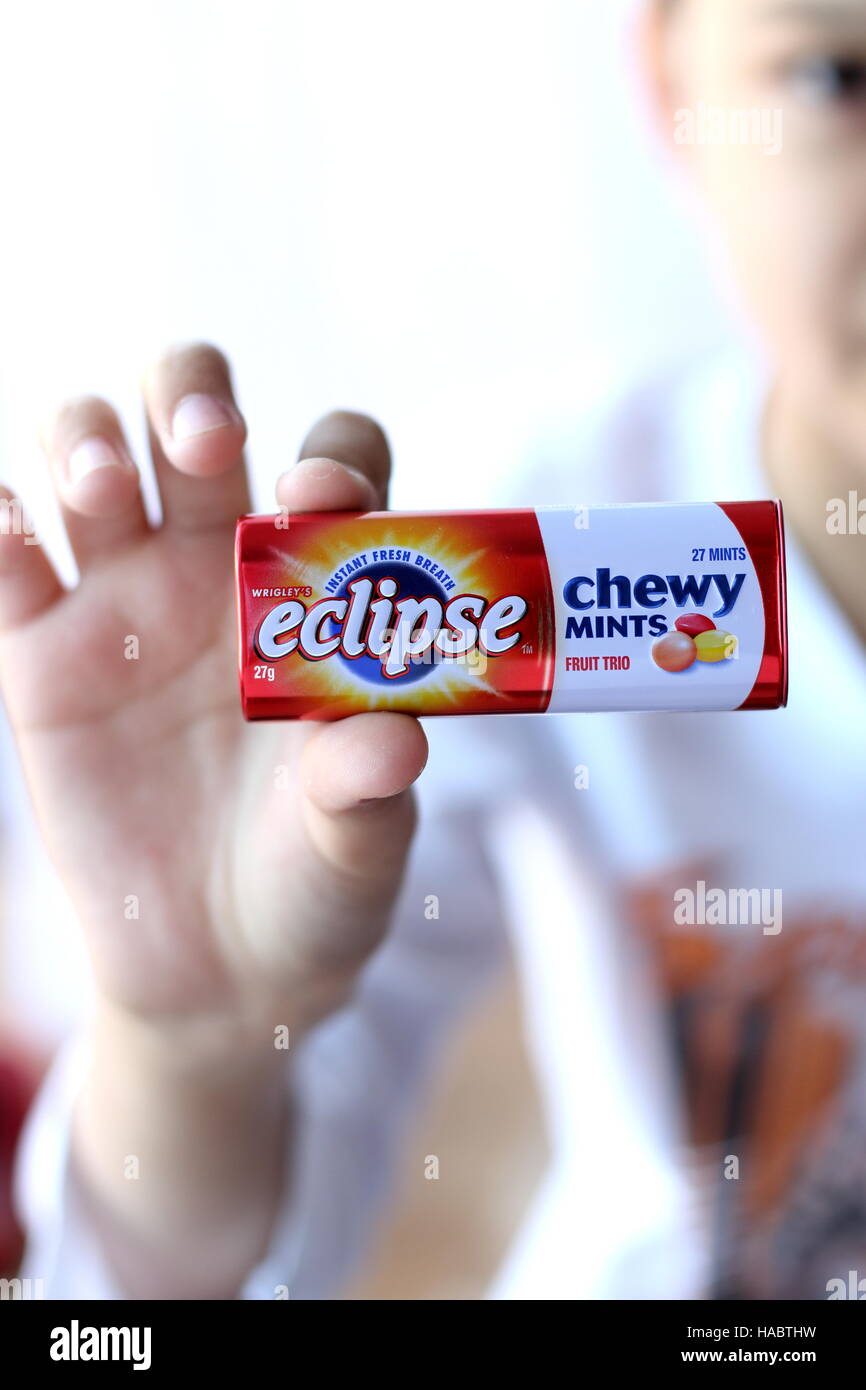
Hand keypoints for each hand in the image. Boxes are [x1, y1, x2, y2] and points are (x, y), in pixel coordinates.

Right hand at [0, 341, 427, 1294]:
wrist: (220, 970)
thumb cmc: (316, 888)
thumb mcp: (357, 848)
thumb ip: (368, 790)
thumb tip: (392, 741)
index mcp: (317, 590)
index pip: (333, 465)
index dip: (331, 457)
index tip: (318, 498)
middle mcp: (221, 570)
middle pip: (194, 411)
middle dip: (192, 392)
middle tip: (206, 443)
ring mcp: (126, 603)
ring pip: (92, 455)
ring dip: (89, 438)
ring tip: (101, 492)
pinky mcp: (42, 656)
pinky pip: (6, 556)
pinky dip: (0, 520)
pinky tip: (20, 535)